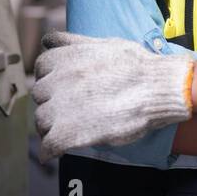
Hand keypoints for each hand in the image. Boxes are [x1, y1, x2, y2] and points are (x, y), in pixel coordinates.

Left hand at [31, 30, 194, 160]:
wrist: (156, 87)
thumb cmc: (136, 65)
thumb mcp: (103, 44)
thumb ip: (73, 43)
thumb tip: (48, 41)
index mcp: (64, 58)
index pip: (43, 67)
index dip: (52, 77)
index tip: (62, 86)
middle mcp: (57, 81)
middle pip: (40, 94)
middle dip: (51, 100)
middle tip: (67, 109)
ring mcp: (61, 108)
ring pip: (42, 120)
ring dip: (50, 126)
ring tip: (64, 131)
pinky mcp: (69, 133)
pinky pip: (48, 145)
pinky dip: (49, 151)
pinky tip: (54, 154)